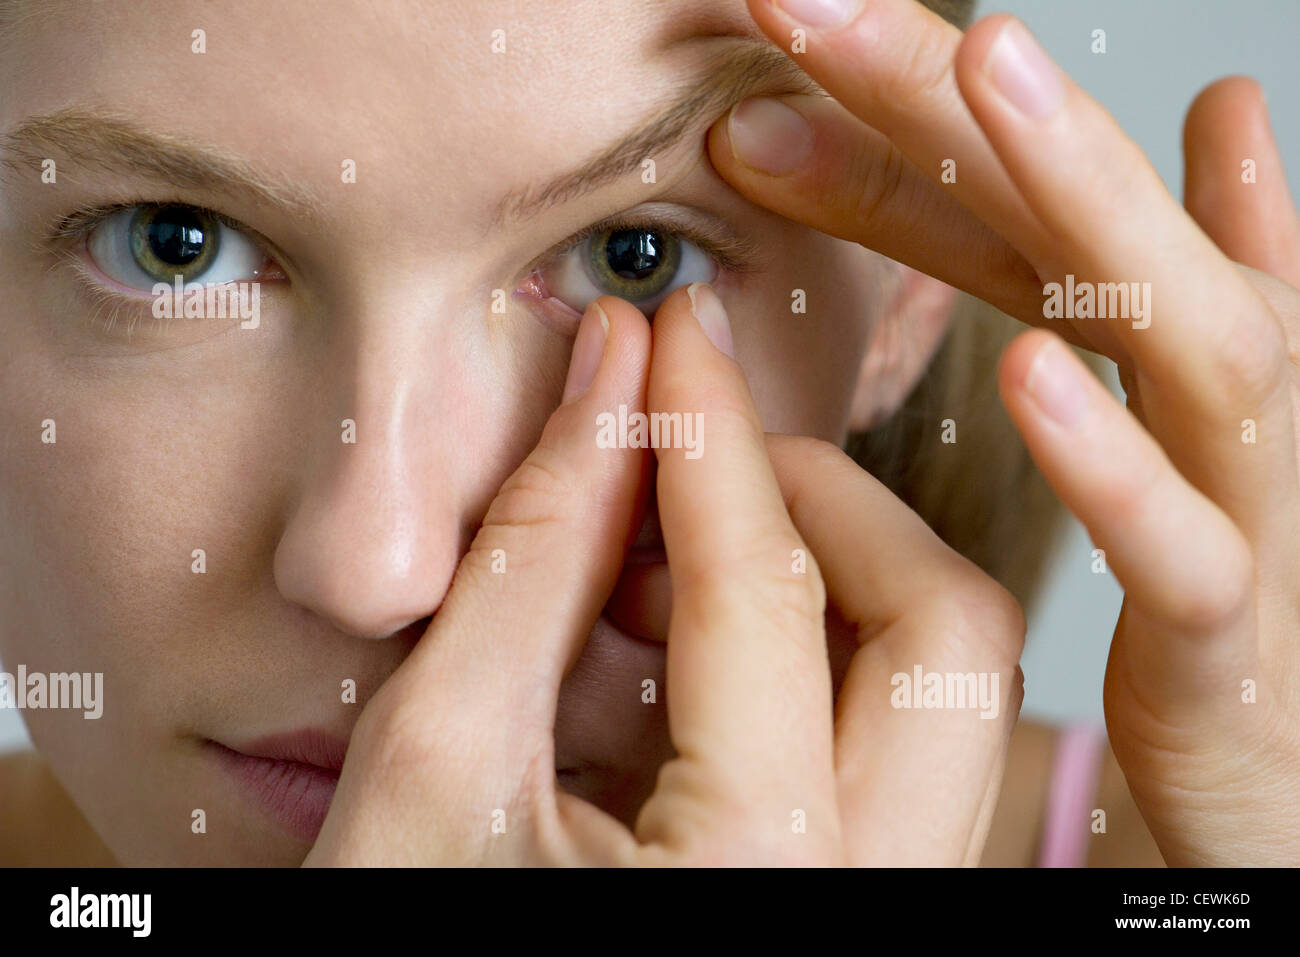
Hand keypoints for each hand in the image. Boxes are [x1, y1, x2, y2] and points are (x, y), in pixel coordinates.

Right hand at [305, 284, 1024, 865]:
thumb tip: (602, 383)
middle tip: (691, 452)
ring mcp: (882, 898)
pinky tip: (683, 633)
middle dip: (817, 503)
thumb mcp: (433, 760)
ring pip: (939, 682)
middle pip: (937, 630)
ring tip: (663, 552)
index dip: (705, 432)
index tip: (669, 333)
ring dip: (823, 572)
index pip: (761, 588)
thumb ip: (529, 558)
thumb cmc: (400, 946)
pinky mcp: (857, 889)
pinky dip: (811, 647)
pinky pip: (895, 736)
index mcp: (755, 879)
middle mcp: (869, 899)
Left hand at [705, 0, 1299, 863]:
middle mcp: (1218, 381)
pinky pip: (1179, 543)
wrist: (1283, 741)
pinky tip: (1029, 370)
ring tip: (985, 69)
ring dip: (1088, 197)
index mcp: (1163, 333)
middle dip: (967, 100)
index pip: (1018, 200)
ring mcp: (1243, 494)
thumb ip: (1135, 275)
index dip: (902, 106)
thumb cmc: (1213, 556)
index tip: (778, 24)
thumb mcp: (1158, 401)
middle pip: (1092, 217)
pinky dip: (1109, 458)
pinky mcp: (1231, 627)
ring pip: (1186, 332)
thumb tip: (1225, 106)